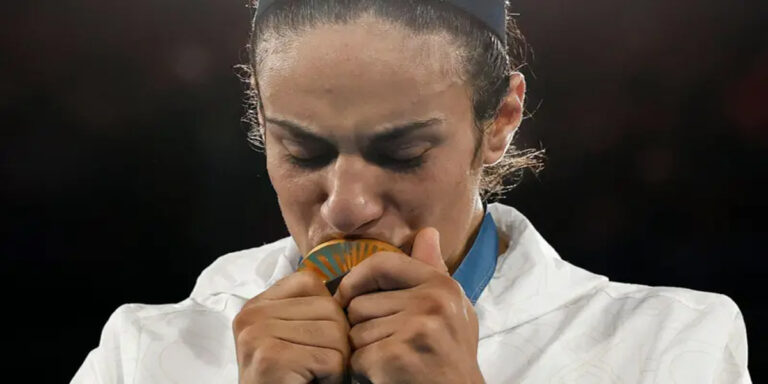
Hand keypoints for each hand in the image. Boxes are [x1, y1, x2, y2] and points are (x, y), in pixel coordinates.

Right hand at [233, 271, 349, 383]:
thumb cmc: (294, 380)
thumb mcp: (297, 336)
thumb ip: (310, 309)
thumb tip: (350, 288)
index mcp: (256, 304)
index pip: (312, 284)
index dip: (327, 318)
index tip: (309, 346)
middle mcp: (250, 315)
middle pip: (329, 310)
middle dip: (335, 344)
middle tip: (312, 368)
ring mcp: (257, 335)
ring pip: (336, 334)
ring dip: (335, 364)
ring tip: (310, 377)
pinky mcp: (271, 358)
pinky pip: (332, 360)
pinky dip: (331, 379)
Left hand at [335, 228, 483, 383]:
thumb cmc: (449, 359)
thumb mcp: (451, 312)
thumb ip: (433, 272)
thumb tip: (428, 232)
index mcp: (442, 286)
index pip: (382, 262)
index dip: (356, 279)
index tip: (348, 297)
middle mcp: (433, 302)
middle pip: (360, 303)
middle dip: (363, 328)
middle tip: (389, 347)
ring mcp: (417, 329)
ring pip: (355, 332)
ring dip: (363, 352)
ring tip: (390, 362)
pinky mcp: (397, 357)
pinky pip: (356, 357)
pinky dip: (364, 373)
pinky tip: (386, 377)